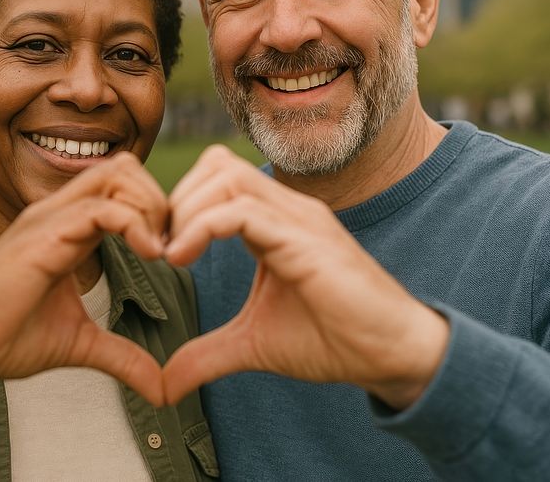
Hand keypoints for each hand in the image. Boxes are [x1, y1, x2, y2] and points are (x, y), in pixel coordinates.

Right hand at [0, 152, 168, 404]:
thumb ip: (122, 356)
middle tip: (170, 246)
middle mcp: (57, 212)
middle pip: (123, 167)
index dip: (155, 210)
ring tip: (159, 251)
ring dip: (151, 208)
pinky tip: (149, 255)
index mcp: (67, 226)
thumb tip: (161, 389)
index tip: (172, 252)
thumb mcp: (80, 344)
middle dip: (159, 200)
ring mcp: (48, 219)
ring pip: (116, 176)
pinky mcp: (43, 238)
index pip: (121, 185)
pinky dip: (136, 224)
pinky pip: (101, 209)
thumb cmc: (6, 338)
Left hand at [162, 146, 448, 409]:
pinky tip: (183, 259)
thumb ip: (206, 355)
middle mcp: (287, 209)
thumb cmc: (334, 340)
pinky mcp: (306, 240)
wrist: (389, 355)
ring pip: (227, 177)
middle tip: (159, 247)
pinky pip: (243, 211)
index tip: (159, 250)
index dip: (179, 204)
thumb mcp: (252, 345)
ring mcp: (299, 219)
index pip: (217, 176)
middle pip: (217, 163)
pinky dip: (202, 227)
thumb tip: (163, 386)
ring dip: (186, 210)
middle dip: (177, 200)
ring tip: (170, 254)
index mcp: (275, 221)